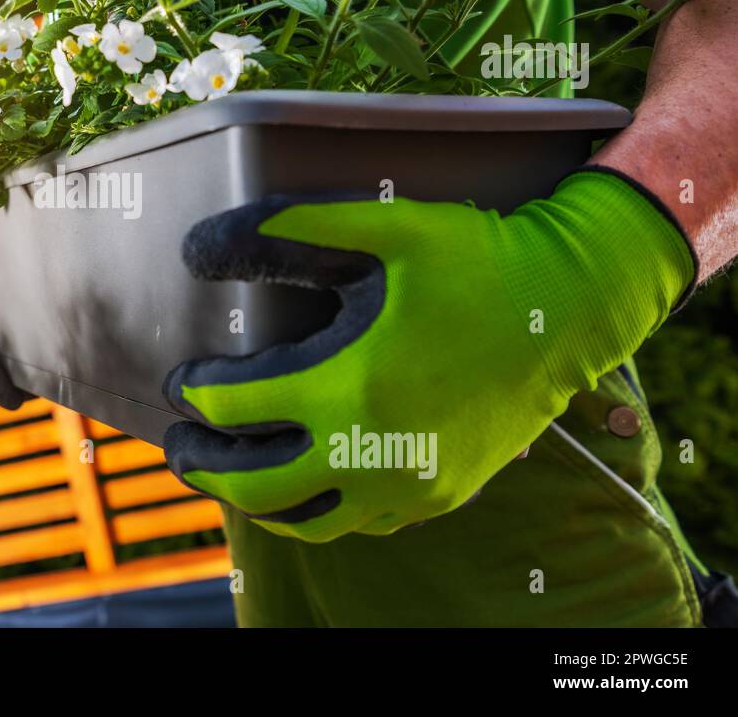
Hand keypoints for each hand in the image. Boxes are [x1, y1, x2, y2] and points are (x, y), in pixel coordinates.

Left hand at [162, 169, 694, 542]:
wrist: (573, 307)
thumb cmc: (476, 262)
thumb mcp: (382, 227)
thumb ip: (283, 233)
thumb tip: (196, 251)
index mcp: (346, 385)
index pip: (237, 406)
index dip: (196, 392)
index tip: (183, 379)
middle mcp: (371, 451)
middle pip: (255, 486)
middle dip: (204, 465)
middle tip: (178, 446)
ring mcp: (407, 483)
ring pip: (304, 520)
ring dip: (254, 500)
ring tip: (230, 472)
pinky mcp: (438, 495)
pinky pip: (357, 522)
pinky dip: (315, 508)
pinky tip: (304, 481)